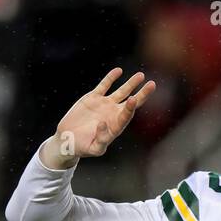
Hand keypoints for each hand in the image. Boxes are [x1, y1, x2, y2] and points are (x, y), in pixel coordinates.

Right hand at [40, 69, 155, 168]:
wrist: (67, 139)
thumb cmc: (81, 148)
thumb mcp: (93, 149)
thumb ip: (101, 139)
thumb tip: (103, 124)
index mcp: (115, 127)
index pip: (126, 116)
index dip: (130, 108)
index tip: (132, 99)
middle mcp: (113, 115)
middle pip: (131, 102)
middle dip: (142, 94)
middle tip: (152, 84)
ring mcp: (105, 105)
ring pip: (121, 92)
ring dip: (131, 83)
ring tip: (141, 75)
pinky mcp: (94, 98)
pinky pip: (104, 85)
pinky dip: (111, 78)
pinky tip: (119, 71)